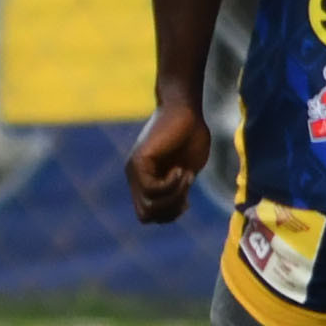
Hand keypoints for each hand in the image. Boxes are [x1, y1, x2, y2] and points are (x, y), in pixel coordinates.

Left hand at [124, 97, 210, 224]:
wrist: (186, 109)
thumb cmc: (190, 136)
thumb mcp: (186, 172)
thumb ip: (177, 192)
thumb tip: (175, 209)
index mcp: (146, 183)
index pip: (150, 216)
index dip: (170, 214)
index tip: (187, 199)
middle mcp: (136, 179)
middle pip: (147, 216)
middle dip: (171, 210)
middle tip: (187, 188)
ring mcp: (135, 170)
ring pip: (148, 206)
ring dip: (173, 197)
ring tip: (185, 176)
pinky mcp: (138, 161)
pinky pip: (151, 189)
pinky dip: (170, 185)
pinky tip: (180, 170)